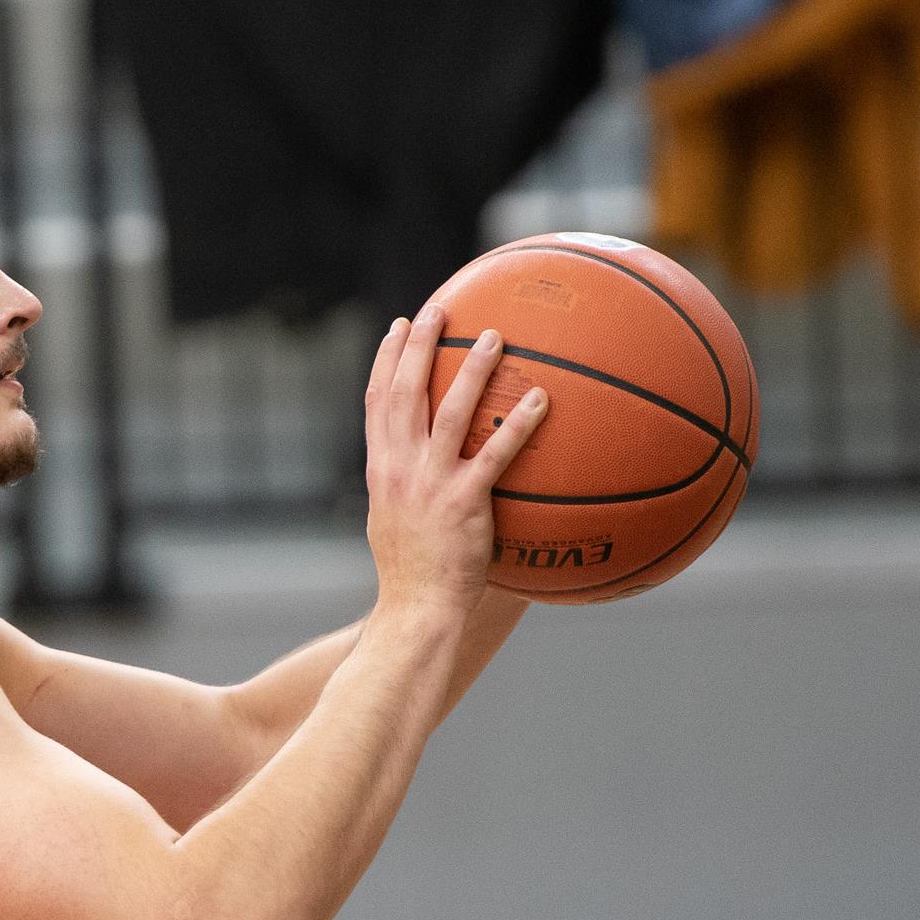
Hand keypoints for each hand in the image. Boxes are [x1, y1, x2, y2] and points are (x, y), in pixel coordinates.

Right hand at [362, 307, 546, 616]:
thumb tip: (421, 465)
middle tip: (441, 309)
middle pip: (406, 392)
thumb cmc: (409, 574)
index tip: (399, 325)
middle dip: (421, 345)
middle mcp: (399, 468)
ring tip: (494, 336)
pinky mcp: (463, 503)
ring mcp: (430, 484)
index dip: (388, 359)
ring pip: (450, 413)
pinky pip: (496, 455)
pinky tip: (542, 399)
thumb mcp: (389, 520)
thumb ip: (402, 486)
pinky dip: (518, 424)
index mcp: (380, 469)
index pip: (377, 401)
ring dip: (472, 370)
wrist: (415, 610)